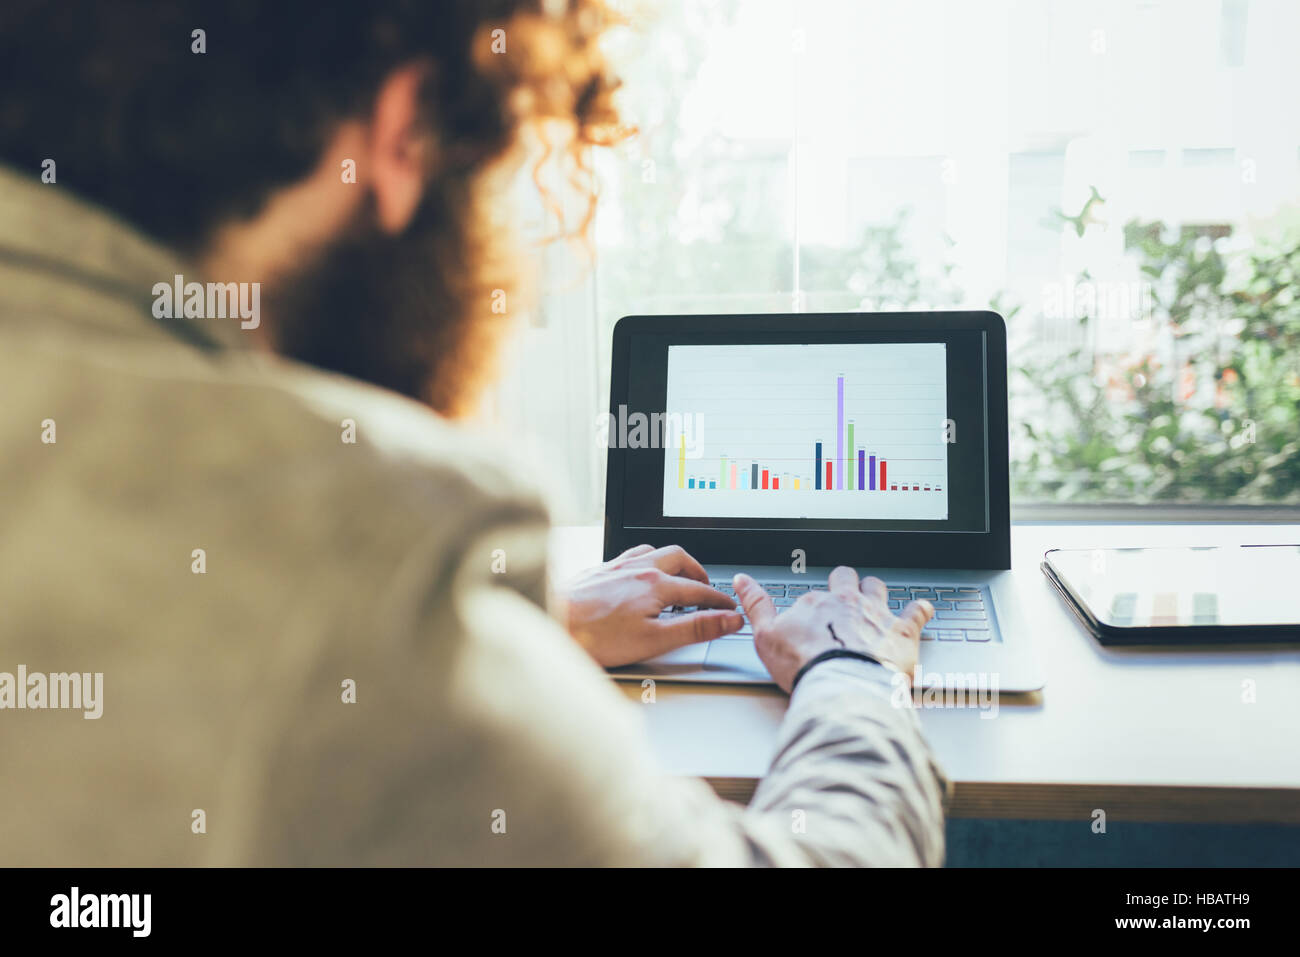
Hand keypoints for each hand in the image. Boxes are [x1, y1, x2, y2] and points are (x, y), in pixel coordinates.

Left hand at [560, 544, 742, 667]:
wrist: (551, 624)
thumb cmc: (596, 637)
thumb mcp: (655, 640)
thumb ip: (695, 627)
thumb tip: (727, 619)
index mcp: (655, 584)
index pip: (699, 589)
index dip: (719, 601)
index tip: (730, 609)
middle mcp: (637, 568)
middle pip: (679, 558)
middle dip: (698, 571)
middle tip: (707, 588)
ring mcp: (615, 566)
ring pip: (652, 551)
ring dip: (671, 562)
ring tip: (677, 577)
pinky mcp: (597, 571)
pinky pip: (628, 555)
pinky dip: (644, 561)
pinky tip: (637, 574)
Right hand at [734, 566, 933, 692]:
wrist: (843, 685)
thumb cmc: (806, 666)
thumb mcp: (765, 636)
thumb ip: (756, 606)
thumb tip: (743, 580)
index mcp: (816, 605)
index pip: (812, 598)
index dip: (811, 610)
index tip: (809, 621)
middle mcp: (847, 603)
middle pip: (846, 581)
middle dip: (845, 585)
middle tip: (842, 597)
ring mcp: (876, 616)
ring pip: (877, 589)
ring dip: (875, 591)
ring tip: (874, 597)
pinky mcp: (902, 633)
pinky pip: (916, 613)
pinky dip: (920, 610)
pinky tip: (922, 609)